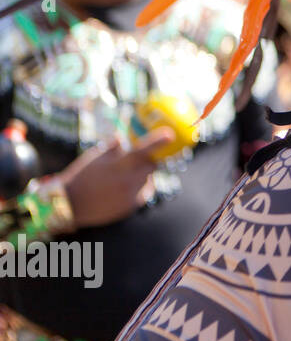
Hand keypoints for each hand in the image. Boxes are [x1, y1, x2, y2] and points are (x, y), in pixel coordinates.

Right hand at [59, 128, 175, 229]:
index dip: (156, 141)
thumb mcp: (94, 157)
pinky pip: (144, 192)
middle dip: (146, 161)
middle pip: (151, 165)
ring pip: (148, 178)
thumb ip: (112, 147)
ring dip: (141, 175)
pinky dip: (138, 188)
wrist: (70, 204)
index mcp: (117, 165)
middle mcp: (127, 180)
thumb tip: (123, 136)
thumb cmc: (82, 176)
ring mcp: (131, 194)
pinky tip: (121, 189)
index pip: (141, 150)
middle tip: (133, 162)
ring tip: (119, 178)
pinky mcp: (132, 206)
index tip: (169, 134)